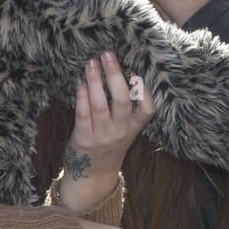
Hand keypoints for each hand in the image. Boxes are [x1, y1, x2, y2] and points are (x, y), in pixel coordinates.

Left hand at [56, 53, 154, 211]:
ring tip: (91, 63)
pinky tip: (81, 83)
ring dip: (95, 80)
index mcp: (134, 127)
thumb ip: (126, 108)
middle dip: (114, 74)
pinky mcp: (84, 139)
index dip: (143, 90)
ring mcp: (102, 136)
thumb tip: (118, 70)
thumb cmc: (110, 143)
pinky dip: (82, 97)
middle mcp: (120, 131)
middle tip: (107, 54)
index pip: (147, 109)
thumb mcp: (126, 129)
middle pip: (121, 100)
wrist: (93, 174)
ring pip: (100, 104)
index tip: (135, 72)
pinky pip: (83, 115)